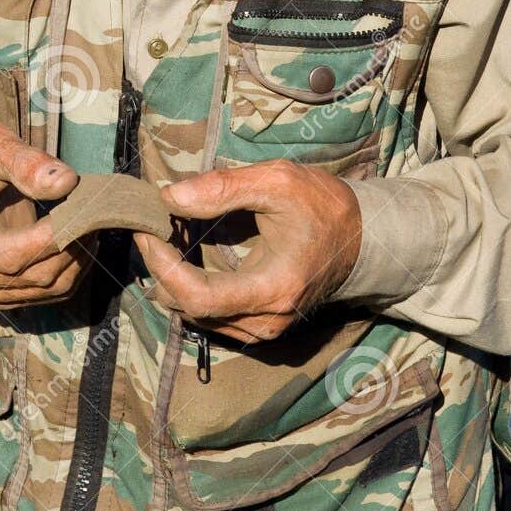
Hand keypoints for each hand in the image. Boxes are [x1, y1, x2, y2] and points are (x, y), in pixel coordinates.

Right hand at [0, 122, 86, 304]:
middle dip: (71, 247)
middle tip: (96, 214)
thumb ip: (26, 162)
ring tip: (91, 225)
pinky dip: (68, 272)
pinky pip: (41, 294)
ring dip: (76, 262)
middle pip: (29, 275)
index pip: (9, 255)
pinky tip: (78, 242)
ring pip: (41, 289)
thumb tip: (67, 182)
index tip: (82, 213)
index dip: (52, 240)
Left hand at [134, 160, 361, 343]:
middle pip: (190, 309)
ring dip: (173, 278)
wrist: (362, 237)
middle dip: (161, 268)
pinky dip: (190, 286)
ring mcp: (264, 329)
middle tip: (151, 226)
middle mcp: (266, 321)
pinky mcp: (259, 325)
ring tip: (167, 235)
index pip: (199, 296)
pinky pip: (210, 314)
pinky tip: (186, 253)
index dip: (163, 266)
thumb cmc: (323, 205)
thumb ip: (223, 188)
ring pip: (196, 315)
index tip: (147, 231)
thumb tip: (170, 196)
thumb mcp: (278, 181)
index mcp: (274, 289)